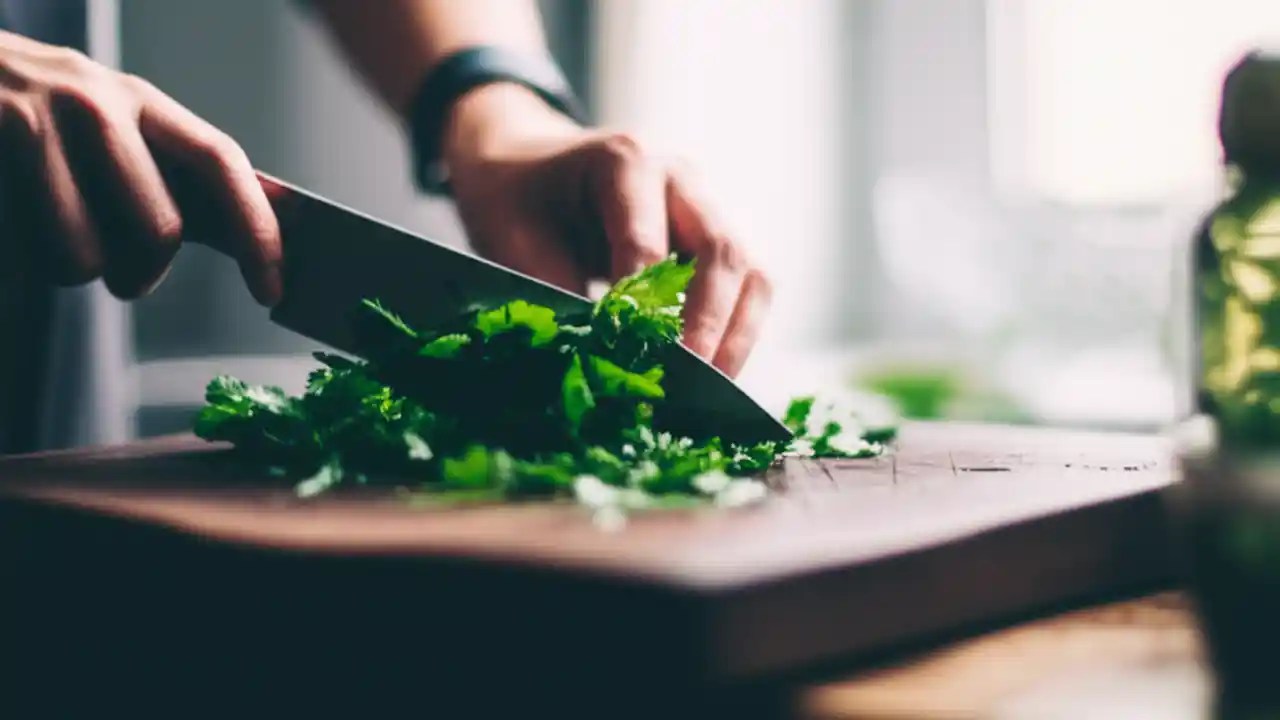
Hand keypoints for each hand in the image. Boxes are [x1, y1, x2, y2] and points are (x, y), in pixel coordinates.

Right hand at [0, 31, 280, 303]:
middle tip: (121, 273)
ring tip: (52, 238)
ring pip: (88, 255)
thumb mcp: (113, 138)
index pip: (223, 163)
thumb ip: (181, 181)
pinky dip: (29, 261)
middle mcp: (99, 101)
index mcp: (142, 102)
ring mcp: (40, 120)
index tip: (271, 288)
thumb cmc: (36, 127)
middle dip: (144, 272)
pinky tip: (16, 220)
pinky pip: (31, 248)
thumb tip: (268, 227)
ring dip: (75, 271)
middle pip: (161, 228)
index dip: (257, 230)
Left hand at [443, 84, 771, 376]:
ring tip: (711, 389)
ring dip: (736, 334)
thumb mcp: (514, 241)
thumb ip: (555, 294)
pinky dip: (736, 332)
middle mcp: (680, 178)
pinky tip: (712, 373)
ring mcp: (706, 208)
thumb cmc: (516, 200)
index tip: (631, 356)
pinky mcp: (715, 240)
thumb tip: (597, 362)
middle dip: (707, 323)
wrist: (525, 165)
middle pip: (722, 251)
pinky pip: (748, 288)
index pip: (648, 243)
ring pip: (751, 272)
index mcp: (626, 161)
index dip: (644, 306)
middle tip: (687, 380)